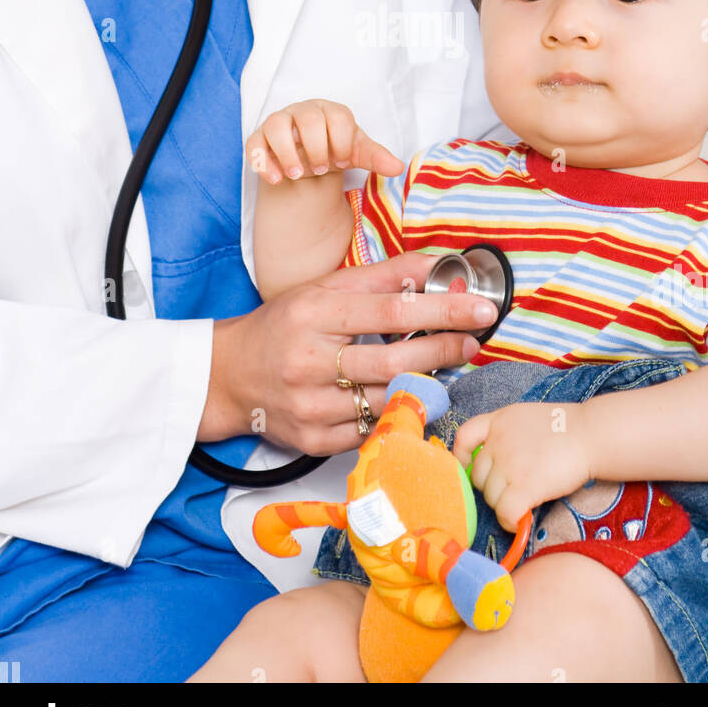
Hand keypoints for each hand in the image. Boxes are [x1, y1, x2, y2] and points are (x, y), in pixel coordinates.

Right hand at [197, 251, 498, 452]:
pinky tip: (406, 397)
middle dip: (443, 350)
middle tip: (471, 342)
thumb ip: (385, 277)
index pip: (392, 311)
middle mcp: (309, 361)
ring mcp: (310, 406)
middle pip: (395, 361)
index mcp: (314, 314)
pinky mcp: (313, 441)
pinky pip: (372, 430)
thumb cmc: (284, 324)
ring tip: (443, 367)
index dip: (442, 310)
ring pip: (388, 399)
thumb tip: (440, 266)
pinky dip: (396, 413)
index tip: (479, 308)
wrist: (228, 374)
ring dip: (426, 384)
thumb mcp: (326, 288)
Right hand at [245, 99, 404, 183]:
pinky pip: (254, 144)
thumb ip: (376, 158)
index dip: (343, 142)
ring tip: (298, 174)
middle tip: (323, 169)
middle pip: (308, 118)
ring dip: (287, 152)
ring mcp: (279, 122)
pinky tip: (276, 180)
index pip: (338, 117)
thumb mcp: (356, 153)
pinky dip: (262, 161)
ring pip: (277, 124)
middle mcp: (303, 111)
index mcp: (330, 110)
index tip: (344, 163)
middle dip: (317, 147)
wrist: (309, 161)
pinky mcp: (259, 138)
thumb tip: (398, 167)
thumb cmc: (335, 150)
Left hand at [452, 401, 594, 531]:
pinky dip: (510, 520)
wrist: (592, 435)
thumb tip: (494, 460)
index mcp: (499, 421)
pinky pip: (505, 513)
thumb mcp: (526, 417)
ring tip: (525, 498)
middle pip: (479, 477)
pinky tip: (520, 517)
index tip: (469, 468)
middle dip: (493, 486)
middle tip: (515, 487)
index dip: (460, 457)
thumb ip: (506, 433)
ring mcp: (509, 464)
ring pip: (491, 498)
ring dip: (504, 504)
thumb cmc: (566, 428)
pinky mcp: (524, 486)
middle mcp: (498, 441)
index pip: (463, 437)